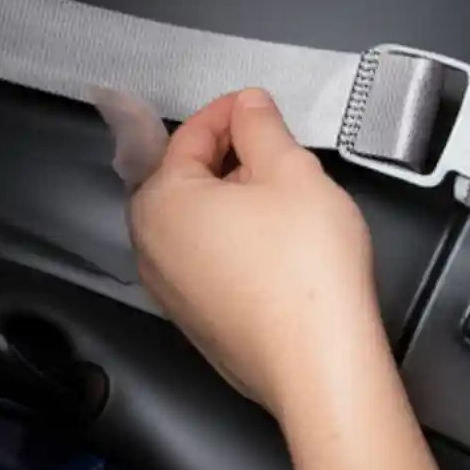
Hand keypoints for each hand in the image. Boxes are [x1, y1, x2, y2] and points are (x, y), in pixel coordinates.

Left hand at [128, 89, 377, 413]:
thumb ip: (262, 127)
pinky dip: (234, 240)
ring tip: (284, 196)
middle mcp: (149, 247)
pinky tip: (278, 243)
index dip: (229, 112)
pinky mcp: (197, 323)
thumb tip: (247, 106)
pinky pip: (207, 262)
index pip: (189, 136)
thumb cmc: (305, 266)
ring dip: (232, 200)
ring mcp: (170, 292)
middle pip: (184, 181)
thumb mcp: (292, 171)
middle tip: (276, 150)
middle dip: (228, 158)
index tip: (258, 105)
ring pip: (196, 223)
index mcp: (160, 202)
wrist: (319, 364)